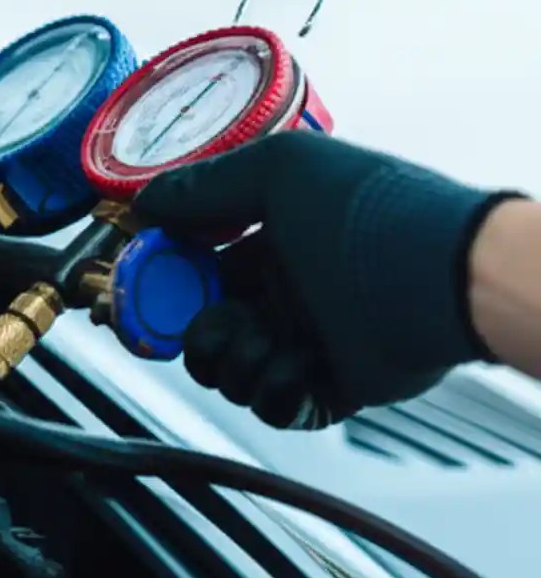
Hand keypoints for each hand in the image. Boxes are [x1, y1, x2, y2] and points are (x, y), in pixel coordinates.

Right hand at [132, 131, 513, 428]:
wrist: (436, 275)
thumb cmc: (364, 212)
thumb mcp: (276, 170)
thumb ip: (204, 186)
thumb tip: (146, 201)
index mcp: (270, 243)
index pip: (196, 269)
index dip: (163, 281)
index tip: (142, 288)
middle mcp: (285, 293)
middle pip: (203, 328)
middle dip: (191, 334)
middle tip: (200, 326)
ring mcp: (306, 342)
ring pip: (231, 372)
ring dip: (235, 363)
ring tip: (265, 343)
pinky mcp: (329, 388)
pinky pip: (276, 406)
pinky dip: (275, 392)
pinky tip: (296, 366)